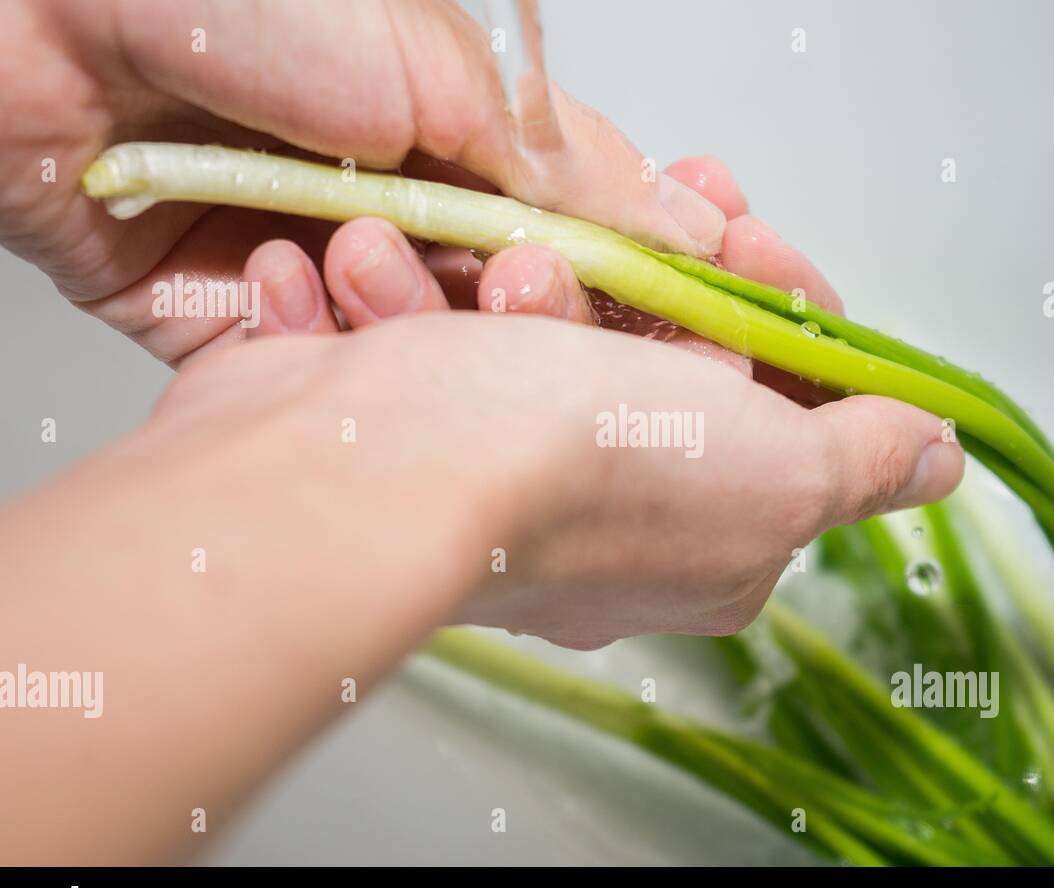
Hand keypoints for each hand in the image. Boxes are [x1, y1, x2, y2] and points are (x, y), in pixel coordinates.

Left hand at [0, 0, 725, 363]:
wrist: (42, 9)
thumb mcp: (447, 71)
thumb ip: (566, 171)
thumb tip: (680, 229)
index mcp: (463, 145)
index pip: (576, 246)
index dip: (624, 293)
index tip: (674, 326)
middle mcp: (400, 214)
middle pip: (502, 321)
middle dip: (514, 319)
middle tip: (503, 290)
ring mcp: (318, 272)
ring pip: (411, 360)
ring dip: (400, 321)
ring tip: (355, 244)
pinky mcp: (233, 322)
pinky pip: (301, 376)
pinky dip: (301, 343)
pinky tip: (279, 271)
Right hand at [208, 154, 962, 647]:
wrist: (359, 483)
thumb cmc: (573, 478)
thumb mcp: (774, 472)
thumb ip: (861, 461)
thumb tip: (936, 459)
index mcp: (704, 537)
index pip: (767, 398)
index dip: (765, 305)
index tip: (744, 242)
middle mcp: (598, 513)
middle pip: (647, 346)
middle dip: (632, 278)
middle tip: (613, 242)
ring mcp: (485, 466)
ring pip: (520, 319)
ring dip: (509, 275)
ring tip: (492, 286)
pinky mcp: (383, 420)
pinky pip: (404, 319)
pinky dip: (396, 287)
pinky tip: (379, 281)